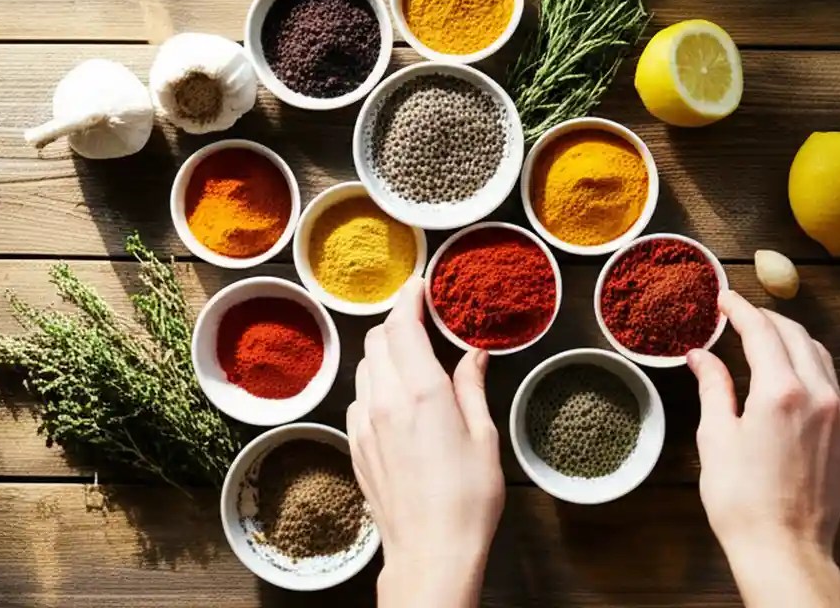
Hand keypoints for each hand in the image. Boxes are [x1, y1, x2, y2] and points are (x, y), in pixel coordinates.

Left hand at [346, 277, 504, 607]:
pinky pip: (359, 399)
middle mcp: (386, 401)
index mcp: (423, 393)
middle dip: (399, 324)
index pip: (403, 325)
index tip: (421, 287)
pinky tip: (397, 400)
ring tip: (413, 361)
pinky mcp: (355, 446)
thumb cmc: (467, 499)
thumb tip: (473, 355)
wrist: (430, 552)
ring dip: (385, 354)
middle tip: (423, 324)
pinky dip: (375, 385)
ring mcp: (364, 425)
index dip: (410, 299)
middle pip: (378, 340)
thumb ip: (472, 388)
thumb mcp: (484, 436)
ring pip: (365, 367)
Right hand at [687, 290, 839, 607]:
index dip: (740, 310)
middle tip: (740, 316)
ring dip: (792, 339)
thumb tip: (701, 356)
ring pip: (820, 356)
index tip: (724, 300)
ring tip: (765, 339)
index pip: (761, 331)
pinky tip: (788, 378)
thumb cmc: (742, 501)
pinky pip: (831, 386)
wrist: (785, 549)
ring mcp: (839, 416)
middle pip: (796, 335)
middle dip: (767, 319)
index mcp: (780, 391)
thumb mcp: (716, 437)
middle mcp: (818, 395)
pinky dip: (809, 368)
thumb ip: (713, 387)